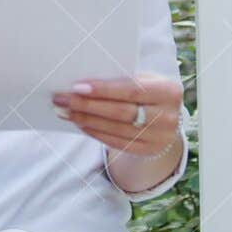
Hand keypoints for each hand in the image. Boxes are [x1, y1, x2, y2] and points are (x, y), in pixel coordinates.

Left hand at [51, 72, 182, 155]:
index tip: (77, 87)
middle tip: (62, 99)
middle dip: (88, 105)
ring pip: (115, 128)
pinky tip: (80, 123)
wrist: (166, 117)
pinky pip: (116, 142)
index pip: (131, 90)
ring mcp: (159, 138)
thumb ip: (122, 80)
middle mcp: (167, 117)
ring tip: (65, 111)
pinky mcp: (148, 151)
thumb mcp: (145, 80)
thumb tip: (83, 83)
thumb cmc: (148, 91)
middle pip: (120, 112)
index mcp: (168, 91)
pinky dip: (95, 132)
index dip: (103, 90)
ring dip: (86, 119)